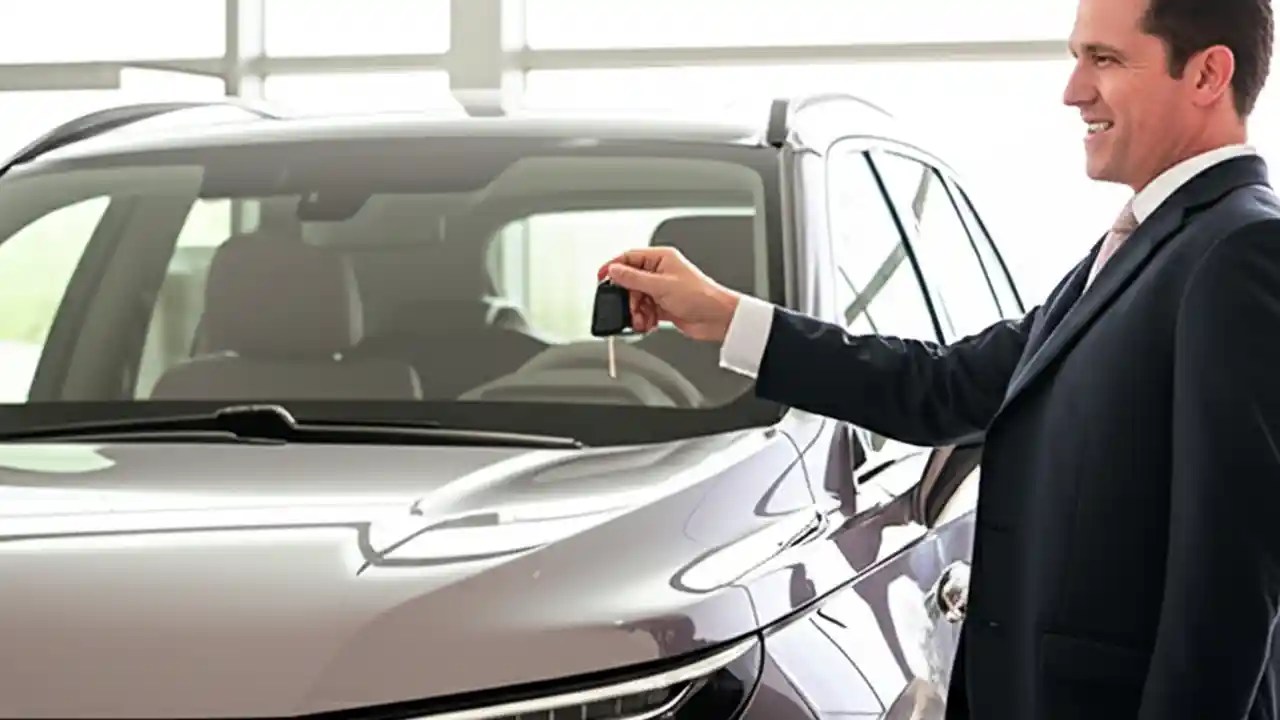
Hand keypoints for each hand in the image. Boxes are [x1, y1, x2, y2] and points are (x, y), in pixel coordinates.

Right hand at [596, 247, 741, 341]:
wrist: (717, 318)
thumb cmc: (700, 296)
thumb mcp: (661, 286)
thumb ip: (634, 279)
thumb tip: (614, 271)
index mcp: (661, 259)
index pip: (629, 258)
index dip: (613, 267)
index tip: (602, 278)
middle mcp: (660, 272)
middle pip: (630, 282)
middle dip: (628, 298)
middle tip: (628, 309)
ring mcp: (661, 290)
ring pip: (636, 299)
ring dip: (635, 312)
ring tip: (641, 320)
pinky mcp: (664, 306)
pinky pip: (645, 311)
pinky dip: (643, 319)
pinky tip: (647, 324)